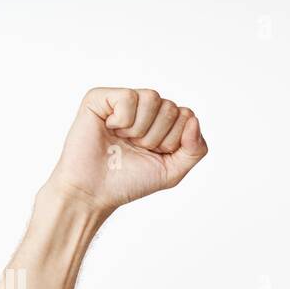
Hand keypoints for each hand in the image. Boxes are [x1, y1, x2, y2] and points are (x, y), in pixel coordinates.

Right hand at [44, 87, 207, 213]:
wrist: (95, 191)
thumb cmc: (130, 181)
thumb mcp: (172, 171)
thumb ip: (195, 149)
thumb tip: (194, 119)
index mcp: (163, 123)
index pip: (187, 116)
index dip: (173, 141)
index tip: (154, 154)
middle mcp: (145, 109)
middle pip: (171, 108)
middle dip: (156, 138)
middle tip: (135, 149)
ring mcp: (124, 101)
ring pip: (152, 98)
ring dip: (140, 129)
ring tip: (123, 140)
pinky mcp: (101, 97)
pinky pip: (129, 97)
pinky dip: (123, 120)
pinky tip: (109, 129)